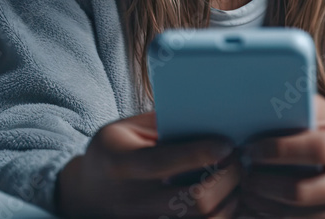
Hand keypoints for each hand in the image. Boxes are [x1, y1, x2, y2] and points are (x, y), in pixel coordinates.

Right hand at [57, 109, 242, 217]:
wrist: (86, 195)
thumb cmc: (112, 152)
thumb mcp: (125, 128)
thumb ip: (160, 122)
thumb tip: (206, 115)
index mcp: (121, 163)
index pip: (165, 161)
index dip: (200, 153)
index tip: (226, 144)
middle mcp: (133, 199)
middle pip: (195, 199)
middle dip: (227, 179)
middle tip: (239, 160)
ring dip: (230, 200)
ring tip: (237, 179)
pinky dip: (222, 215)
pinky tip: (228, 198)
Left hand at [238, 94, 324, 217]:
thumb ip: (305, 111)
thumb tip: (264, 102)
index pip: (318, 148)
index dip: (280, 150)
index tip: (252, 150)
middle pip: (306, 191)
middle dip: (267, 184)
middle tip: (245, 177)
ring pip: (303, 218)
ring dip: (268, 206)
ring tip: (249, 194)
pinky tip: (262, 210)